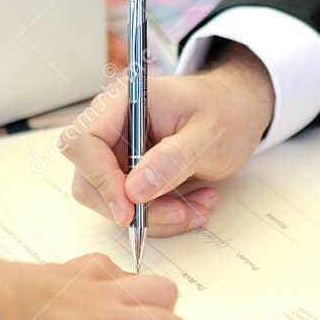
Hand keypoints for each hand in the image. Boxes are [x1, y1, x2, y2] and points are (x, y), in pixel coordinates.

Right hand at [59, 43, 274, 236]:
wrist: (236, 113)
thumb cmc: (225, 111)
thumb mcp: (209, 134)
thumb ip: (173, 159)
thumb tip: (133, 191)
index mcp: (122, 102)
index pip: (83, 142)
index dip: (99, 178)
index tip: (129, 209)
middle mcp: (111, 126)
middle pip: (90, 180)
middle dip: (134, 208)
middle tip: (181, 213)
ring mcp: (116, 153)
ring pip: (111, 202)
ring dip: (154, 217)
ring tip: (199, 206)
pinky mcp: (128, 175)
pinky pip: (131, 208)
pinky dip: (161, 217)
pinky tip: (194, 205)